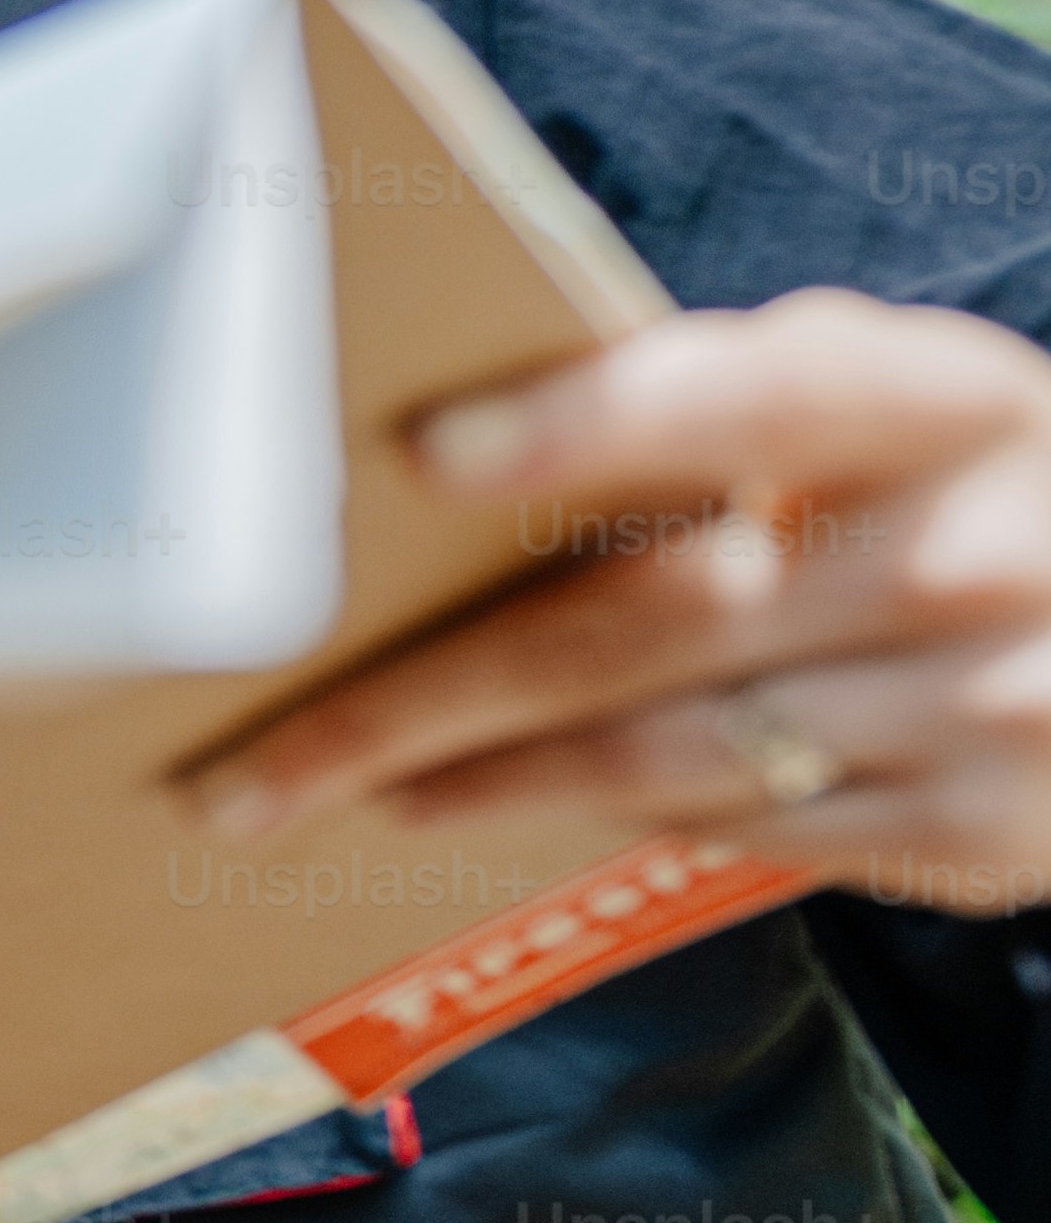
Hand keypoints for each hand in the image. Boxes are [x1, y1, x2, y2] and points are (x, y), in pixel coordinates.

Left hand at [197, 290, 1050, 910]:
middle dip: (417, 694)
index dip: (589, 420)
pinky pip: (736, 829)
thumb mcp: (904, 416)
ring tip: (327, 786)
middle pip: (640, 622)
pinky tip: (487, 805)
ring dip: (471, 776)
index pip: (753, 393)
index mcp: (950, 400)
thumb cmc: (965, 497)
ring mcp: (993, 702)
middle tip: (246, 751)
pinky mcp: (980, 828)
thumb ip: (735, 403)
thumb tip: (445, 437)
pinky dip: (595, 818)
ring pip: (660, 751)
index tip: (424, 451)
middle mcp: (978, 548)